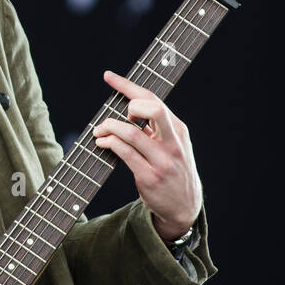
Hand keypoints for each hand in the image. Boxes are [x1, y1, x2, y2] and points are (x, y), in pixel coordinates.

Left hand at [91, 70, 202, 239]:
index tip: (109, 76)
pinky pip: (124, 153)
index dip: (129, 85)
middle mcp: (173, 143)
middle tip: (117, 113)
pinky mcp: (149, 177)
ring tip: (99, 131)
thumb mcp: (173, 145)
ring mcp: (162, 160)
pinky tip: (101, 143)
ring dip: (109, 127)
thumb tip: (127, 107)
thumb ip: (156, 128)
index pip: (154, 100)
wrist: (185, 207)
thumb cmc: (173, 170)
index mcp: (178, 130)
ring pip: (131, 133)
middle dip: (129, 104)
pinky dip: (109, 143)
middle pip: (154, 109)